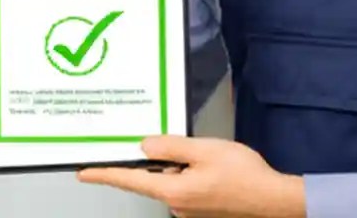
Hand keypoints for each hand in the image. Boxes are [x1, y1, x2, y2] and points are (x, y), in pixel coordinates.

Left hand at [77, 136, 305, 217]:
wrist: (272, 199)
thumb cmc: (243, 175)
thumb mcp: (205, 150)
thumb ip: (171, 147)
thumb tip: (144, 146)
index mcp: (172, 190)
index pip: (130, 180)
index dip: (105, 174)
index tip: (84, 172)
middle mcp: (176, 204)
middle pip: (153, 178)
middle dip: (160, 160)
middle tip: (185, 148)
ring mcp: (188, 210)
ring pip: (171, 181)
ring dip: (180, 166)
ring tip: (209, 157)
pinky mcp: (200, 209)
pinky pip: (185, 186)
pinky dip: (190, 174)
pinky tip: (211, 166)